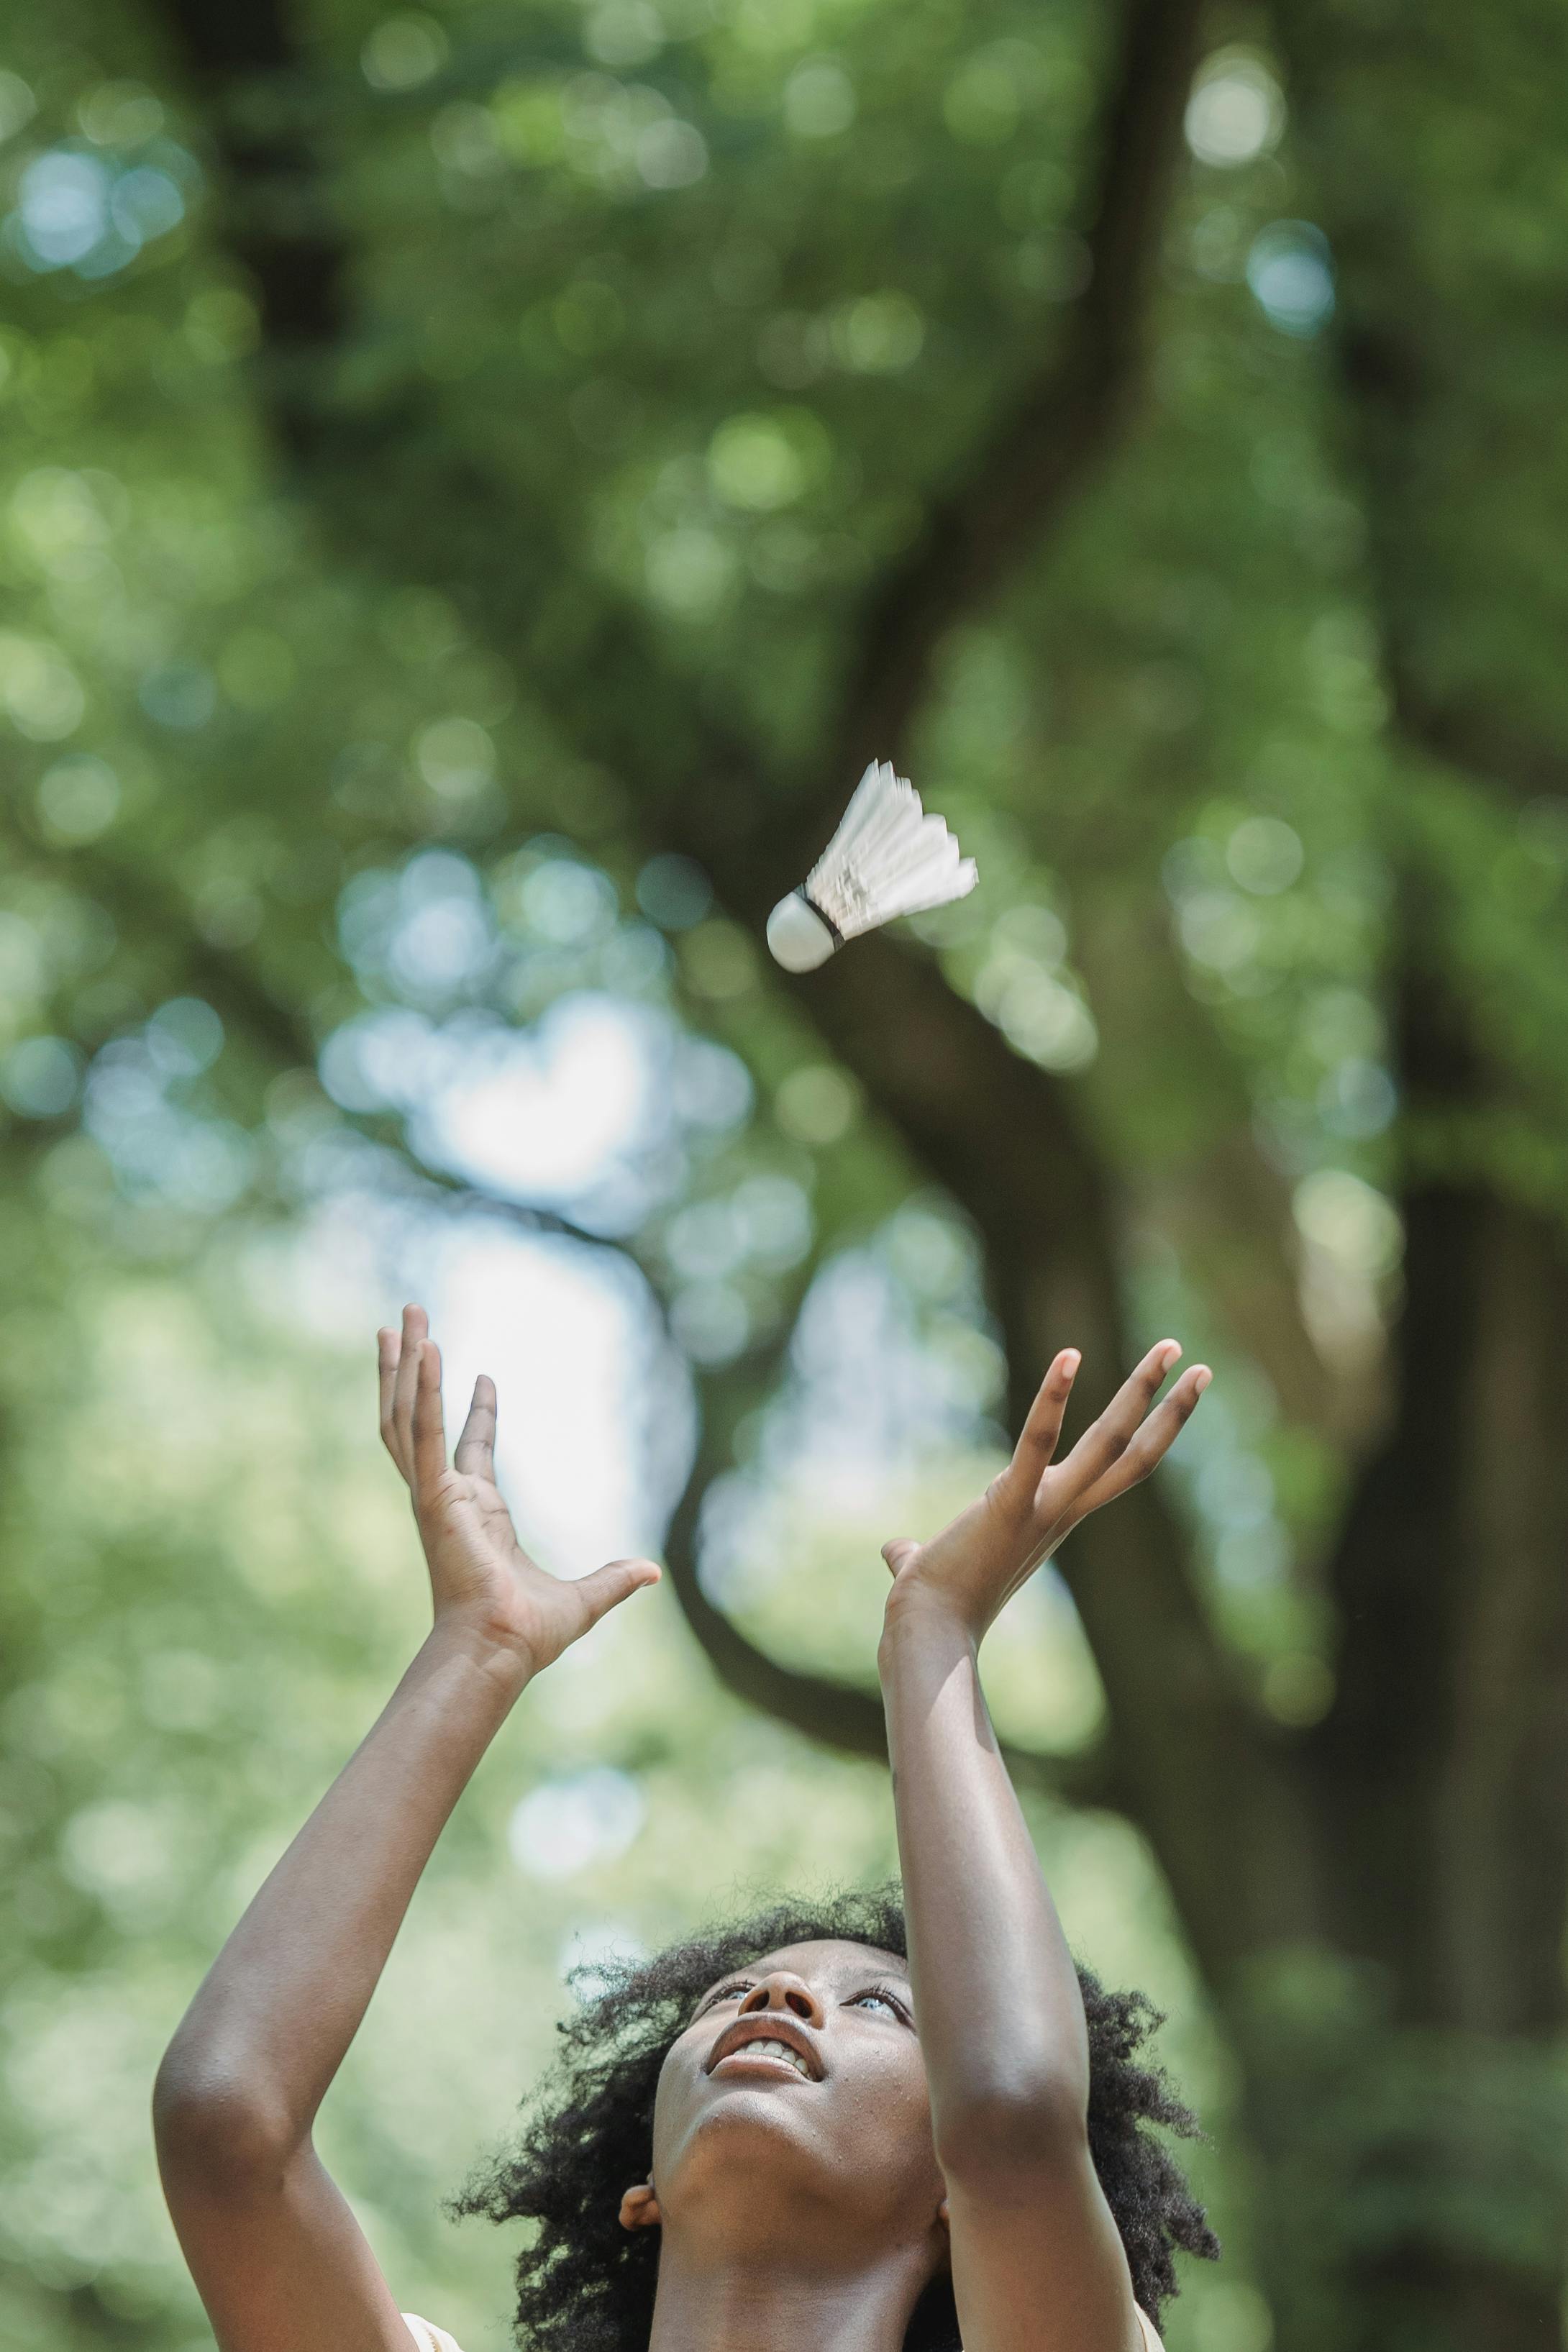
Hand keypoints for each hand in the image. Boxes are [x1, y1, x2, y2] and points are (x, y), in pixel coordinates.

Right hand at [378, 1305, 659, 1675]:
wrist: (498, 1650)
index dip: (475, 1409)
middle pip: (417, 1419)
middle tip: (409, 1322)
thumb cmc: (526, 1635)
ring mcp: (433, 1494)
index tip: (480, 1375)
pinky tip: (428, 1350)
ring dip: (405, 1365)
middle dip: (412, 1370)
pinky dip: (422, 1392)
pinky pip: (422, 1433)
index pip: (470, 1448)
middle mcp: (446, 1498)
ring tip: (404, 1317)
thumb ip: (614, 1580)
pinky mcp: (432, 1496)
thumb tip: (652, 1573)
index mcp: (475, 1515)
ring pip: (407, 1415)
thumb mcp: (582, 1600)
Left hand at [880, 1341, 1209, 1640]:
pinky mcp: (1010, 1503)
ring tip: (1171, 1346)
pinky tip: (1070, 1356)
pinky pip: (1038, 1442)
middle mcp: (1063, 1512)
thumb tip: (894, 1552)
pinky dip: (1053, 1398)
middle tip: (1199, 1361)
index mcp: (1054, 1517)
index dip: (1150, 1432)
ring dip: (1142, 1390)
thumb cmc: (932, 1603)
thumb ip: (916, 1552)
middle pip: (1133, 1453)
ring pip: (1111, 1444)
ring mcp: (1043, 1509)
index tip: (1176, 1396)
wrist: (927, 1632)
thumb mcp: (934, 1564)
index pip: (1118, 1468)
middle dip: (1167, 1404)